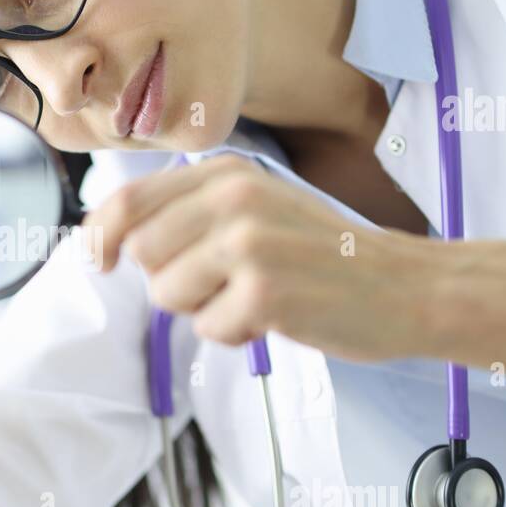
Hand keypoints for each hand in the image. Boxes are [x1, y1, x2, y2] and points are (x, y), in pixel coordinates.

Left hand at [81, 153, 428, 360]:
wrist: (405, 287)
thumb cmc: (326, 254)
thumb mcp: (259, 206)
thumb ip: (194, 210)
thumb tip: (116, 236)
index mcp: (228, 171)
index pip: (130, 200)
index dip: (102, 235)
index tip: (101, 259)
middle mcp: (235, 197)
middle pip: (144, 254)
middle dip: (172, 281)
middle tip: (223, 282)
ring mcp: (249, 243)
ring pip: (168, 295)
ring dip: (204, 309)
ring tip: (254, 296)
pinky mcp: (264, 292)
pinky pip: (208, 328)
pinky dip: (235, 335)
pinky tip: (275, 317)